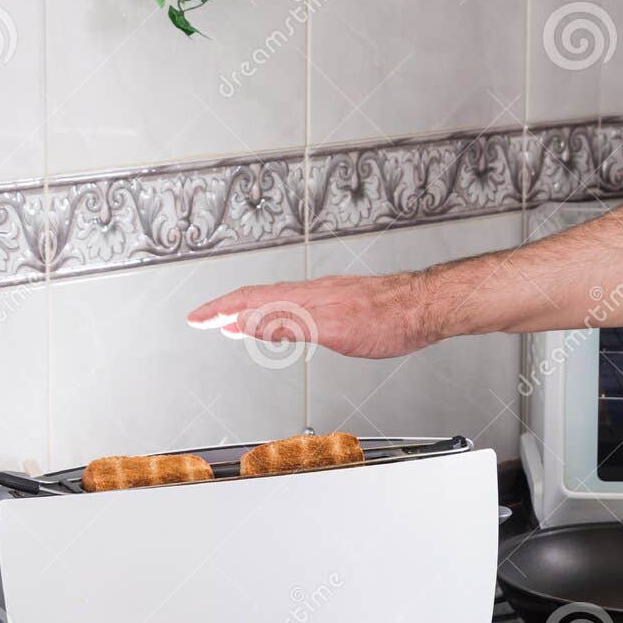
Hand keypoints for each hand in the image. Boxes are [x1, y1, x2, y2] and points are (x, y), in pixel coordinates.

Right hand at [186, 270, 437, 359]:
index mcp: (305, 298)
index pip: (250, 300)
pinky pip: (296, 305)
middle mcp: (312, 293)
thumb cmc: (390, 318)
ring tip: (232, 323)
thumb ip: (288, 325)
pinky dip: (276, 314)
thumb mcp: (333, 329)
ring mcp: (326, 296)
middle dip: (226, 309)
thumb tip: (247, 322)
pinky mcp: (341, 302)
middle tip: (202, 319)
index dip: (219, 310)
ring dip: (249, 311)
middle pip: (258, 297)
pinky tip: (282, 321)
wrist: (427, 306)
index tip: (195, 319)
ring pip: (277, 300)